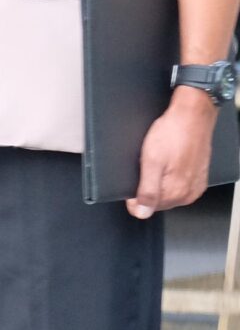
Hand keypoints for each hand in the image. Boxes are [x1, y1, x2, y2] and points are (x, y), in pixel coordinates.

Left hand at [130, 88, 220, 217]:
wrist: (192, 116)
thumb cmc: (172, 134)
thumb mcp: (151, 161)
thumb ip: (147, 190)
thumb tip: (141, 213)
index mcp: (176, 192)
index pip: (147, 208)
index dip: (133, 196)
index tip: (131, 180)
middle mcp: (189, 193)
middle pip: (158, 201)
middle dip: (146, 188)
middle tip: (144, 166)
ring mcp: (195, 185)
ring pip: (168, 192)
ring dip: (158, 182)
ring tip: (157, 161)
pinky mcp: (198, 177)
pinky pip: (178, 184)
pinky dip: (168, 176)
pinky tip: (167, 162)